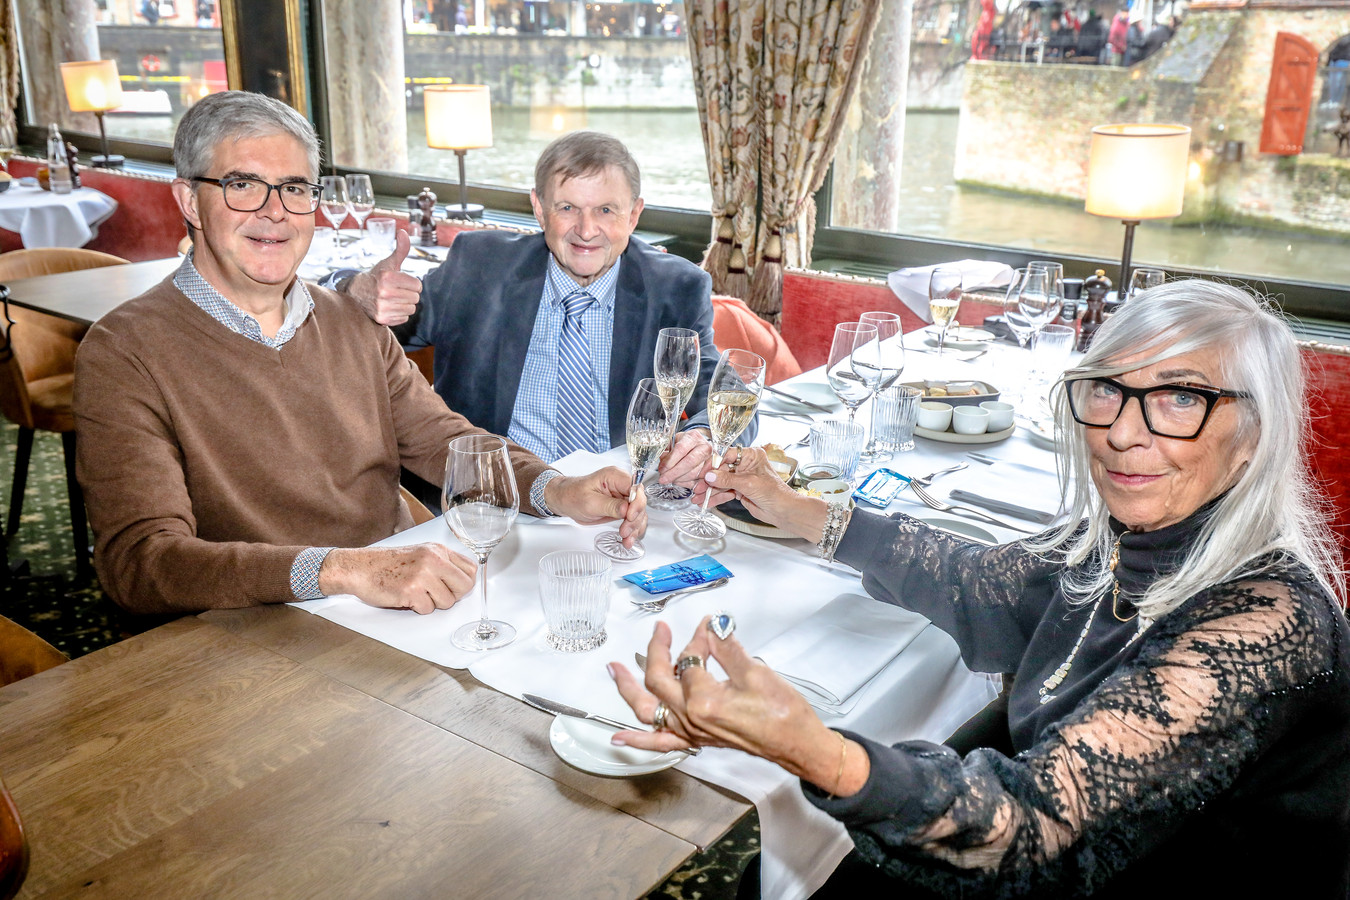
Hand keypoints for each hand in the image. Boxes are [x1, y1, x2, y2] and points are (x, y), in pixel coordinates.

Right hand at [317, 542, 476, 613]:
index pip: (471, 569)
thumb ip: (442, 563)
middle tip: (436, 594)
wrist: (359, 567)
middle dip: (453, 596)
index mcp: (437, 550)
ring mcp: (422, 575)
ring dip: (433, 604)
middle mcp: (433, 559)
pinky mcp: (411, 591)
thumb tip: (464, 581)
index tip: (453, 587)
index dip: (464, 583)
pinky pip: (428, 609)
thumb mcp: (420, 554)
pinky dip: (417, 608)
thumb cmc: (388, 564)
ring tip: (417, 594)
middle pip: (465, 587)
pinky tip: (406, 597)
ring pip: (447, 602)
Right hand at [348, 229, 422, 325]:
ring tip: (394, 299)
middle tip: (398, 291)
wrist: (356, 294)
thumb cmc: (377, 277)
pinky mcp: (381, 319)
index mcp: (387, 277)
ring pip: (411, 309)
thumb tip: (403, 232)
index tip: (402, 282)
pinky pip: (404, 318)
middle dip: (409, 294)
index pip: (418, 285)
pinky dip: (400, 314)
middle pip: (415, 298)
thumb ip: (400, 249)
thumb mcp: (388, 263)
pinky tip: (390, 307)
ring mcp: (382, 307)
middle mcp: (384, 293)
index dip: (412, 283)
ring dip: (405, 304)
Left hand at [544, 466, 648, 546]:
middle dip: (635, 519)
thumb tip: (626, 509)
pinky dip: (633, 530)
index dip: (636, 503)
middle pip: (639, 502)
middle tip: (625, 531)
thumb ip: (610, 505)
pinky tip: (629, 539)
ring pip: (639, 513)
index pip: (635, 488)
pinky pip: (633, 519)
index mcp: (614, 476)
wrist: (564, 500)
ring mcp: (622, 497)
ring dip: (635, 527)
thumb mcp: (589, 502)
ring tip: (627, 539)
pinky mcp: (621, 508)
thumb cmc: (572, 495)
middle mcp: (621, 485)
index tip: (630, 516)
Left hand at [607, 618, 867, 794]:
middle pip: (659, 680)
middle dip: (657, 650)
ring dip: (628, 689)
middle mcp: (691, 719)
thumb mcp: (755, 671)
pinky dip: (637, 740)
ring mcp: (691, 732)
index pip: (690, 660)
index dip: (699, 639)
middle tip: (659, 630)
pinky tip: (618, 737)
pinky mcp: (697, 740)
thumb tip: (710, 626)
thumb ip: (726, 647)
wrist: (797, 745)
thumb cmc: (783, 712)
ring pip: (648, 710)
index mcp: (704, 700)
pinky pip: (660, 744)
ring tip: (615, 670)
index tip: (709, 626)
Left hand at [657, 429, 711, 487]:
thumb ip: (666, 453)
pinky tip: (680, 482)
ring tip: (671, 479)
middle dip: (674, 473)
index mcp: (693, 437)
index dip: (670, 461)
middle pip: (690, 462)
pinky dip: (688, 484)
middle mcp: (704, 447)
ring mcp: (711, 459)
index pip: (681, 448)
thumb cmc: (683, 446)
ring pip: (694, 473)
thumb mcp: (672, 444)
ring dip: (680, 479)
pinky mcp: (712, 472)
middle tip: (664, 479)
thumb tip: (663, 464)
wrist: (697, 447)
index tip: (662, 469)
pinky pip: (700, 482)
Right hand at [692, 448, 827, 540]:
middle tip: (698, 488)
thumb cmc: (774, 493)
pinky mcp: (740, 490)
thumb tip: (710, 475)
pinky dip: (715, 497)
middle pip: (721, 469)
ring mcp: (742, 477)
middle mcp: (745, 464)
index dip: (713, 464)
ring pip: (721, 482)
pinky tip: (706, 502)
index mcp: (750, 455)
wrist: (783, 511)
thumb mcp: (748, 483)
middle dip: (709, 480)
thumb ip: (727, 479)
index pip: (726, 455)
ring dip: (710, 490)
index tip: (702, 472)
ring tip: (698, 498)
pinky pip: (724, 491)